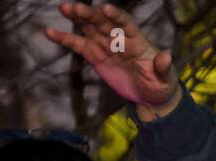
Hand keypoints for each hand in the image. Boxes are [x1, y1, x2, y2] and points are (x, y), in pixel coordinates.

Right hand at [45, 3, 181, 119]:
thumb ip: (164, 67)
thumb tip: (166, 56)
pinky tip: (50, 32)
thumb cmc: (160, 84)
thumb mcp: (166, 78)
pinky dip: (64, 38)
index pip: (125, 23)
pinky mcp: (94, 55)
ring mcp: (105, 44)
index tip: (106, 8)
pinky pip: (77, 44)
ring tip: (64, 9)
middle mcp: (118, 38)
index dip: (116, 15)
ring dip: (76, 17)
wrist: (150, 96)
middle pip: (103, 21)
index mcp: (137, 40)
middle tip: (77, 7)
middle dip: (91, 14)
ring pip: (88, 26)